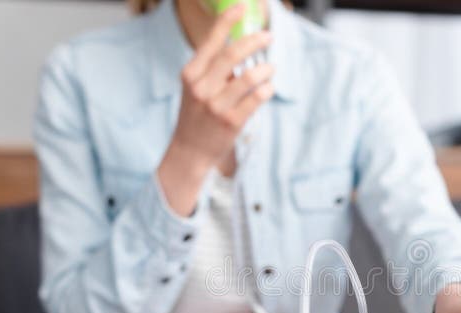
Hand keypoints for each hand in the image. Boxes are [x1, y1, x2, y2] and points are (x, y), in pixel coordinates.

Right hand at [158, 3, 274, 215]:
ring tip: (270, 68)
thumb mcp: (196, 88)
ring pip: (250, 76)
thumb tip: (243, 50)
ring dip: (265, 69)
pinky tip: (268, 88)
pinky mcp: (231, 122)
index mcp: (191, 74)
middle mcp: (201, 87)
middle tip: (268, 36)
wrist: (189, 151)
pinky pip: (257, 98)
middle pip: (232, 54)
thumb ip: (213, 70)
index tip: (241, 7)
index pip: (211, 41)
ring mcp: (216, 105)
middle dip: (255, 41)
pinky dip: (267, 89)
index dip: (227, 22)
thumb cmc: (197, 116)